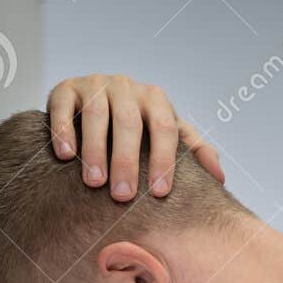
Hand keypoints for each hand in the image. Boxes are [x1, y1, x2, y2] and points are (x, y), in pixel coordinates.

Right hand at [46, 74, 224, 200]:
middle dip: (127, 161)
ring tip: (94, 182)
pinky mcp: (65, 88)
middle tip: (123, 196)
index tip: (160, 193)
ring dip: (95, 150)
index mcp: (155, 99)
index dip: (164, 160)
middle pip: (129, 123)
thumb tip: (218, 178)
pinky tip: (65, 156)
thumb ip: (191, 151)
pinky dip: (64, 131)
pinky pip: (64, 108)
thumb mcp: (163, 135)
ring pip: (96, 116)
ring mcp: (95, 85)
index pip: (165, 128)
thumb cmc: (135, 129)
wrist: (90, 105)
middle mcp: (126, 87)